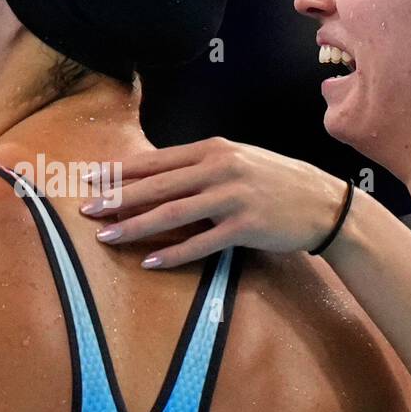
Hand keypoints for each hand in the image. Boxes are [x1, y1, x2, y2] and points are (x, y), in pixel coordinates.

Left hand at [79, 137, 350, 267]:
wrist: (324, 203)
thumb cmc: (275, 181)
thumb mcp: (238, 160)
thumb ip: (200, 164)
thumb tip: (156, 174)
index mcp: (214, 149)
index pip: (156, 160)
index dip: (120, 170)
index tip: (89, 177)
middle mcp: (220, 168)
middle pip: (157, 185)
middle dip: (117, 198)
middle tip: (86, 209)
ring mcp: (233, 197)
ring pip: (172, 213)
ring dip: (136, 226)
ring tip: (107, 236)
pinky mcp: (246, 227)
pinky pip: (201, 244)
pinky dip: (173, 254)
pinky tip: (149, 262)